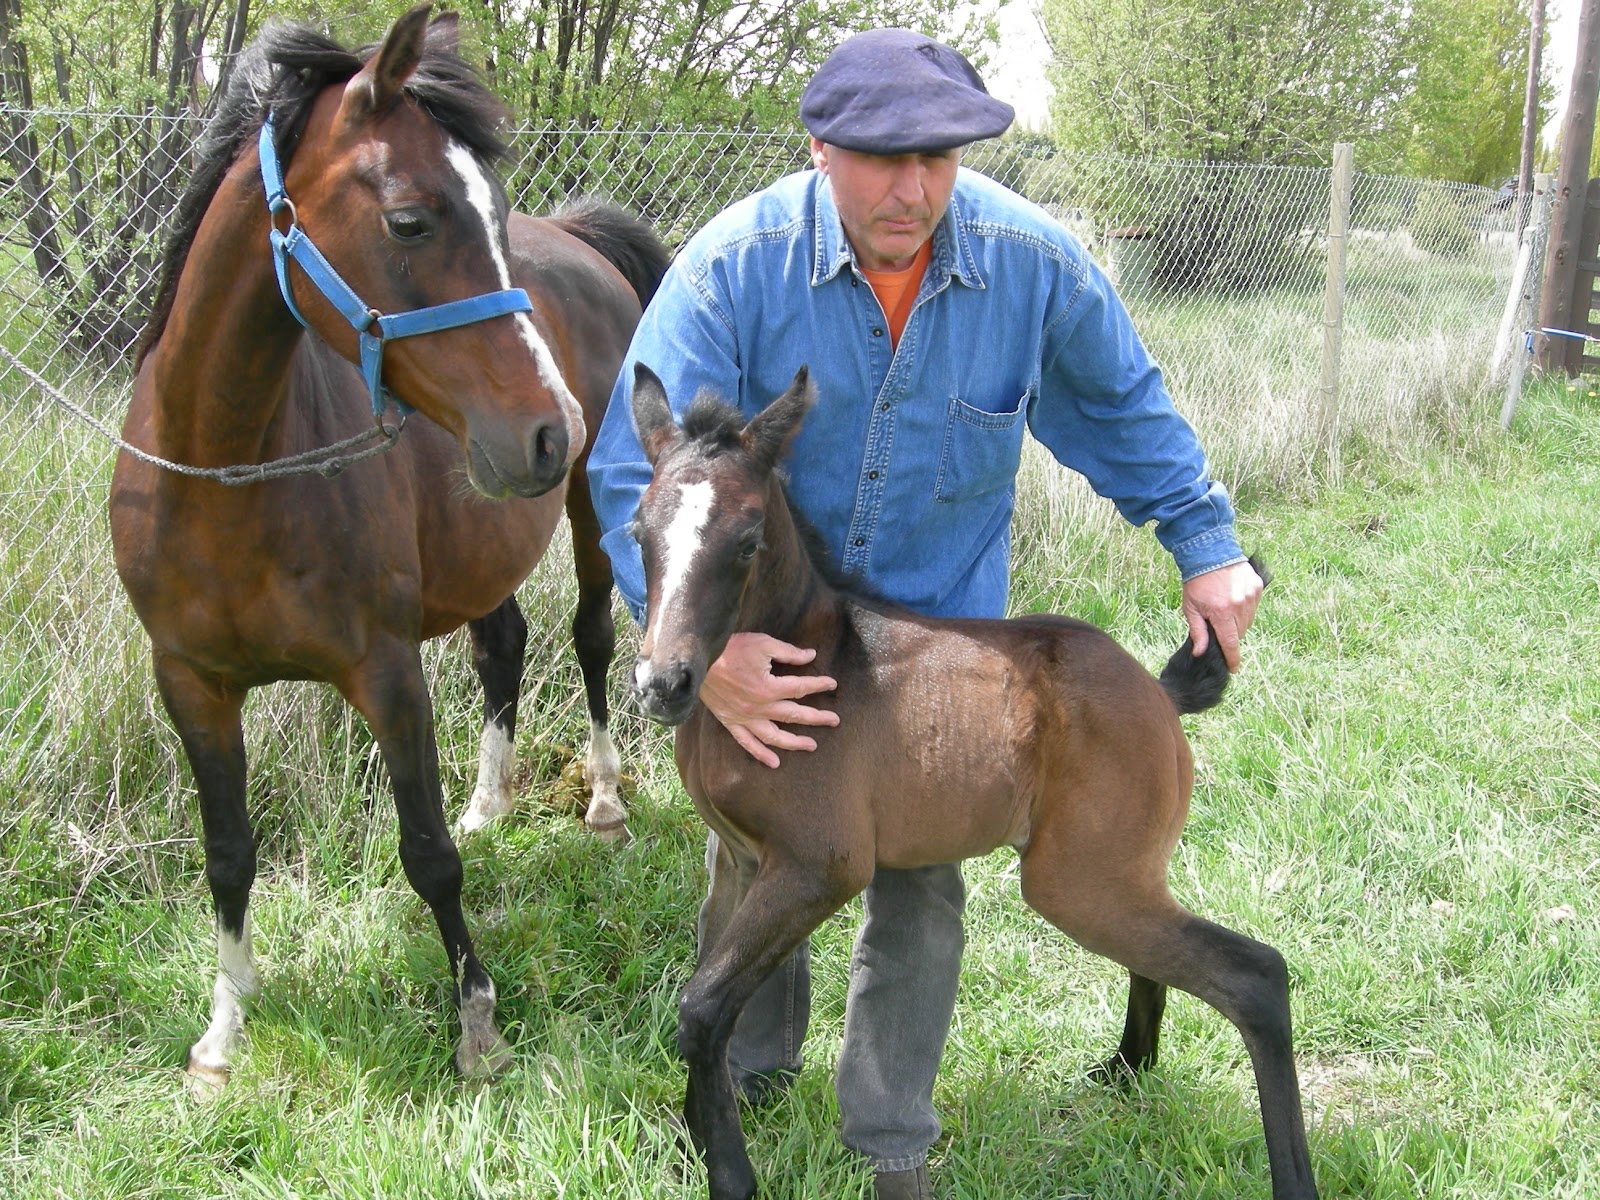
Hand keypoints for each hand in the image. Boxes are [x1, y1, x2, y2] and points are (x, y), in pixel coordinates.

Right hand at [698, 632, 839, 767]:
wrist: (697, 660)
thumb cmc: (730, 648)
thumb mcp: (762, 643)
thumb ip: (788, 652)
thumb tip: (810, 656)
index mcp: (769, 687)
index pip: (801, 688)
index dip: (819, 685)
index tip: (832, 684)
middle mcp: (759, 707)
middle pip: (794, 715)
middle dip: (817, 718)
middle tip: (834, 721)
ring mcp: (745, 718)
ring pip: (774, 736)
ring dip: (795, 742)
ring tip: (812, 745)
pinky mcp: (731, 722)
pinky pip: (747, 743)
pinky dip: (761, 754)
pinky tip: (774, 762)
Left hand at [1182, 560, 1264, 671]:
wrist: (1209, 553)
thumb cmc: (1196, 582)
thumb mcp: (1191, 608)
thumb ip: (1198, 632)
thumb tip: (1200, 653)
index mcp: (1222, 613)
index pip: (1230, 642)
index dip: (1233, 658)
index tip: (1234, 668)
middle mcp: (1240, 605)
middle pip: (1240, 632)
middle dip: (1230, 634)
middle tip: (1219, 624)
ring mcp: (1251, 595)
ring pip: (1248, 621)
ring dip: (1239, 621)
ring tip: (1225, 609)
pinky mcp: (1257, 586)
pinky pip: (1254, 606)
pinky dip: (1245, 608)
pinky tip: (1234, 599)